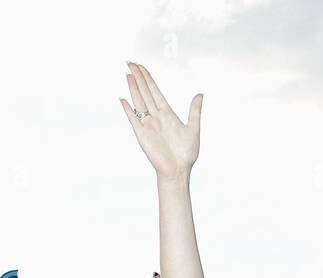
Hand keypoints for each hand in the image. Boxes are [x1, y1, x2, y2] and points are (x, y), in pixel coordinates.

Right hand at [121, 62, 202, 180]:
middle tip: (131, 62)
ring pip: (139, 102)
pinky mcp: (143, 136)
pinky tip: (123, 100)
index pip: (155, 91)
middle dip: (138, 77)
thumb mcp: (193, 129)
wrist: (179, 171)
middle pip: (145, 92)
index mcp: (167, 114)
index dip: (148, 78)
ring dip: (133, 88)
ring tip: (128, 74)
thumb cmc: (186, 154)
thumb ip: (195, 111)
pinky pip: (134, 120)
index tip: (141, 66)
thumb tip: (200, 94)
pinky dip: (128, 110)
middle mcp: (156, 117)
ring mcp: (148, 125)